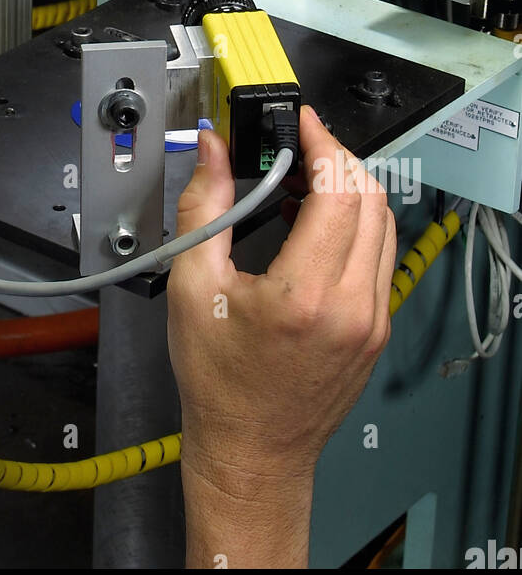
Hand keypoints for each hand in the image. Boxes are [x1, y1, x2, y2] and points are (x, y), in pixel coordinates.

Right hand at [167, 106, 395, 487]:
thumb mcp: (191, 287)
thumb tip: (212, 149)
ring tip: (305, 181)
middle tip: (300, 145)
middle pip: (370, 200)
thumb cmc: (218, 382)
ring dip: (351, 190)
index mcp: (307, 295)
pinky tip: (316, 226)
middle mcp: (353, 306)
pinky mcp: (377, 330)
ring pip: (384, 226)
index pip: (338, 191)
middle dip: (337, 159)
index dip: (322, 144)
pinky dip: (356, 226)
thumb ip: (203, 207)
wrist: (251, 453)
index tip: (301, 121)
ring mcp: (373, 320)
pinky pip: (380, 257)